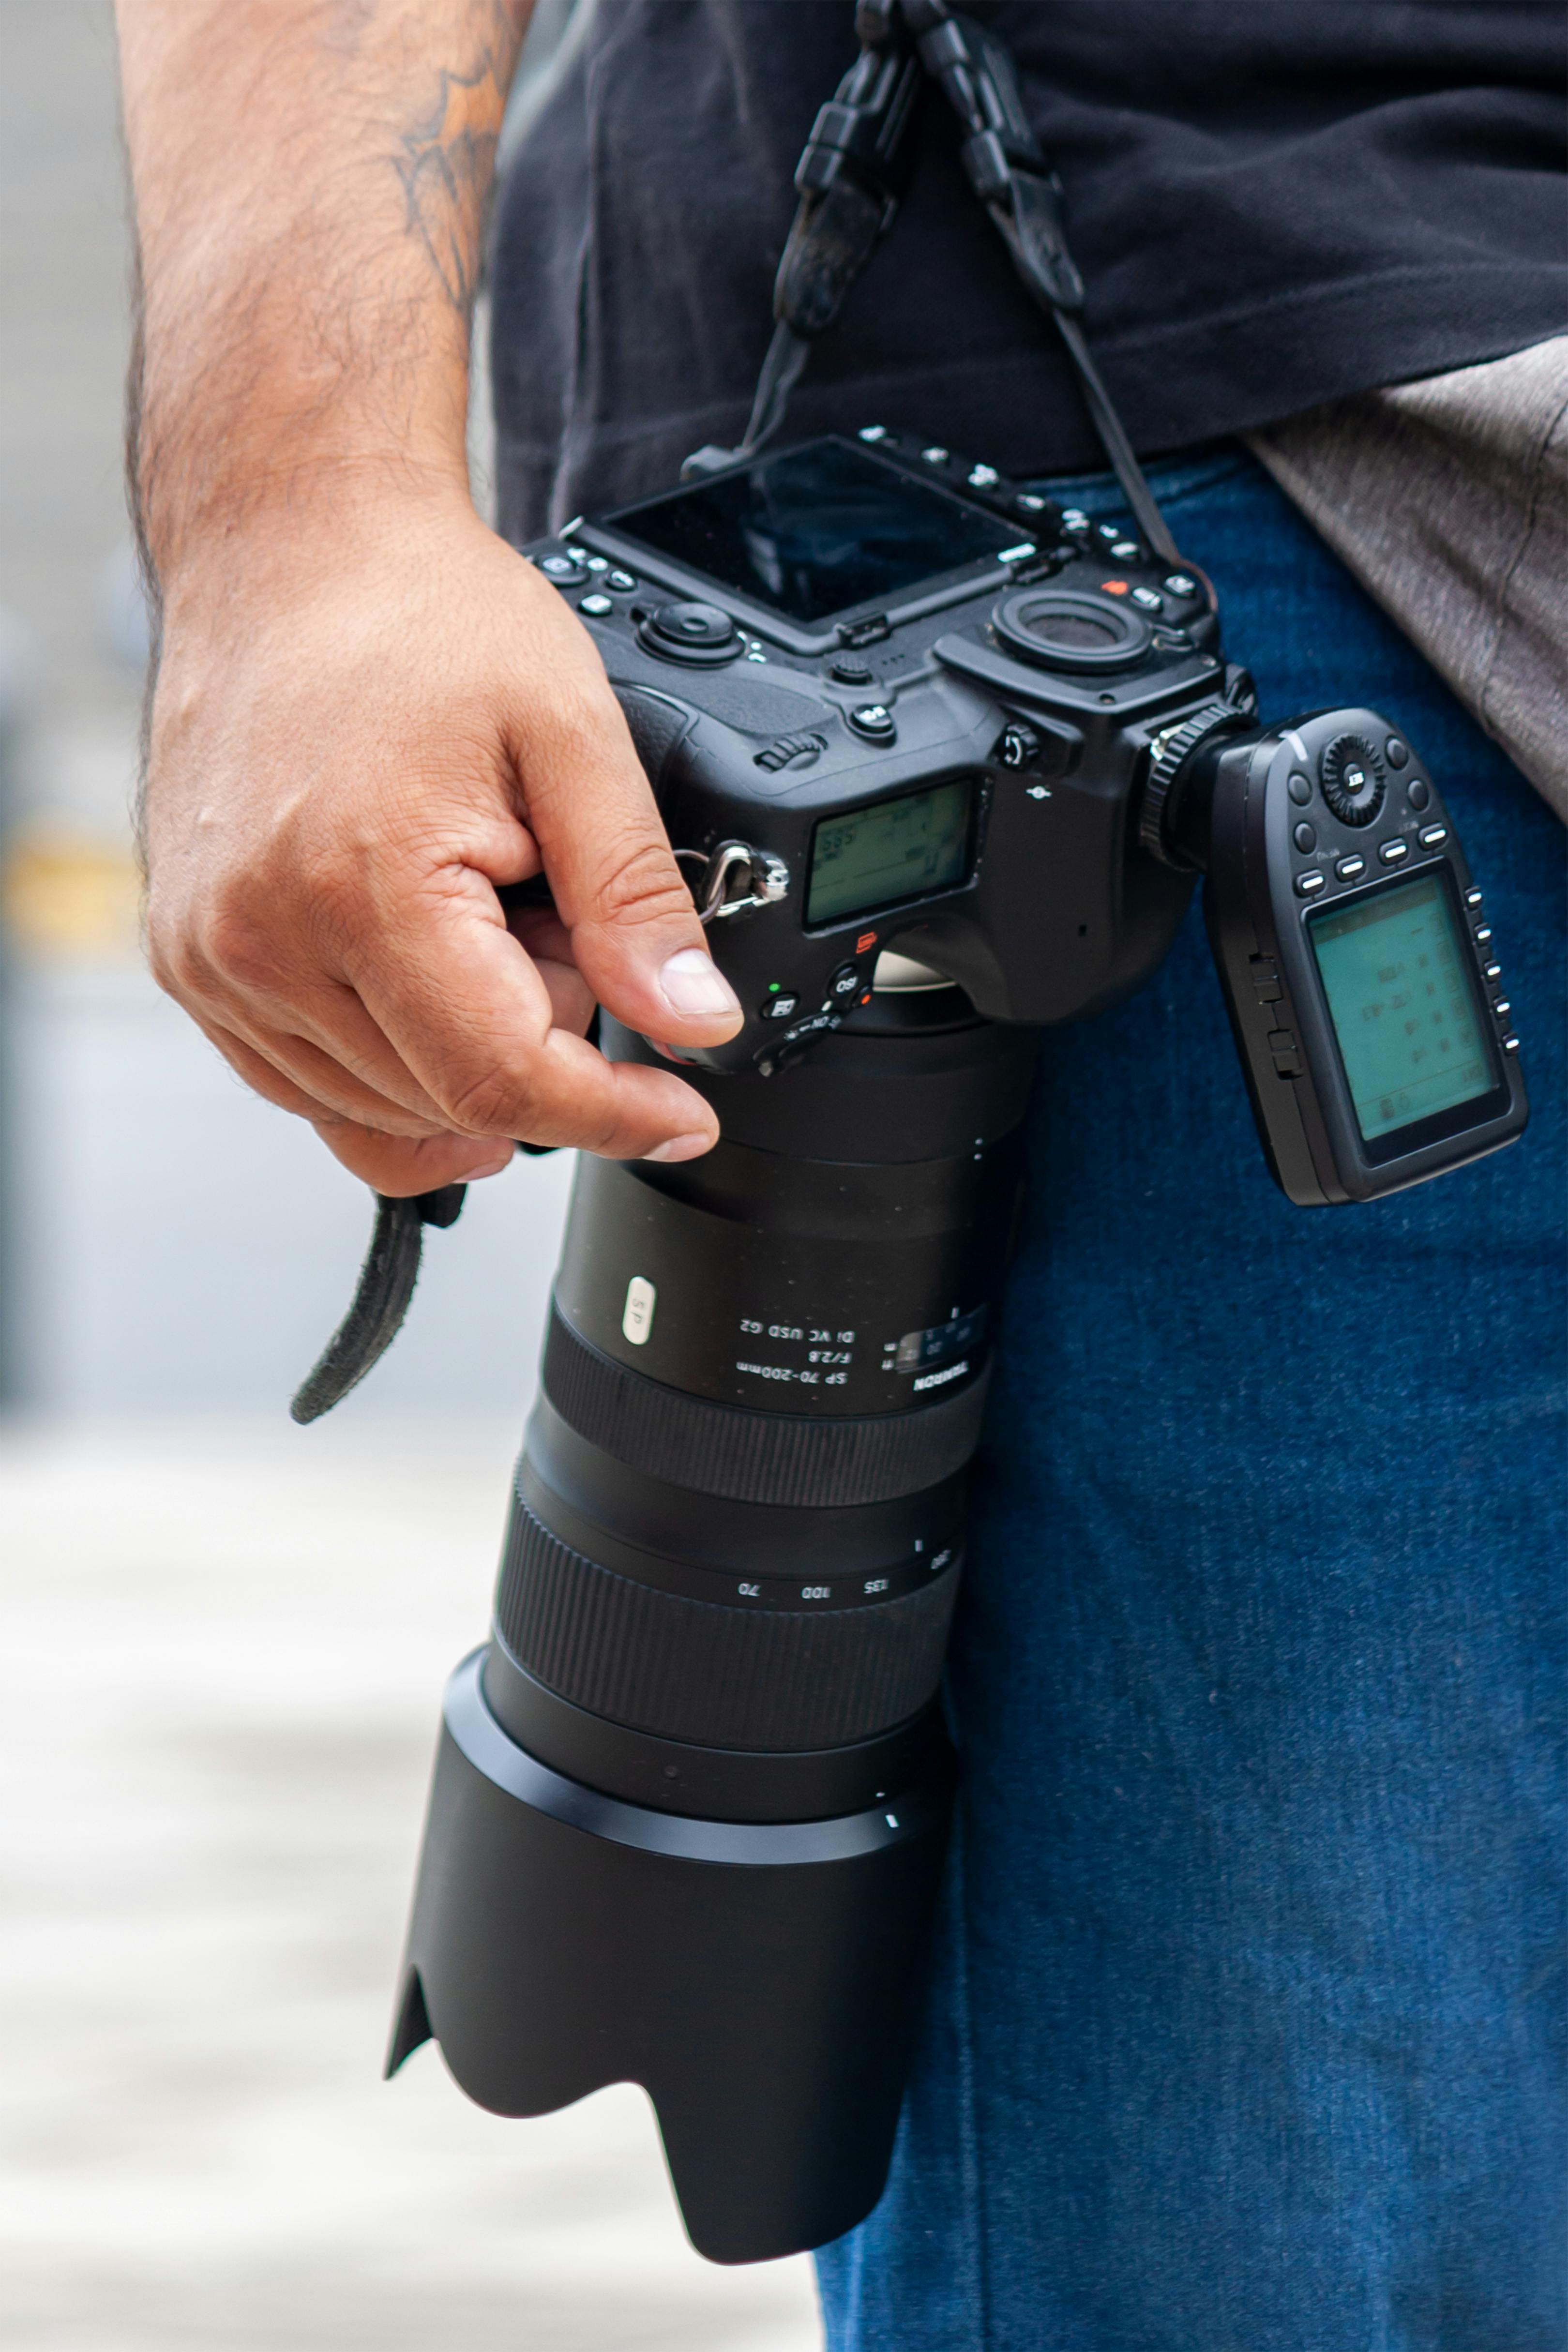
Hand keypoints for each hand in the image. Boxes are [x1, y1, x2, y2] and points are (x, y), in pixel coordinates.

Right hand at [142, 489, 742, 1193]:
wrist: (287, 547)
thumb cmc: (414, 615)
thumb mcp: (572, 735)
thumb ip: (636, 895)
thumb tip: (695, 1019)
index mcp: (360, 887)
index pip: (500, 1081)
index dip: (610, 1115)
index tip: (678, 1113)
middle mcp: (261, 941)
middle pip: (447, 1101)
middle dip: (538, 1046)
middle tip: (550, 915)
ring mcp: (215, 961)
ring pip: (380, 1111)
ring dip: (462, 1052)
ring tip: (479, 914)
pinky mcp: (194, 962)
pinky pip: (310, 1083)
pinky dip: (393, 1060)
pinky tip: (427, 966)